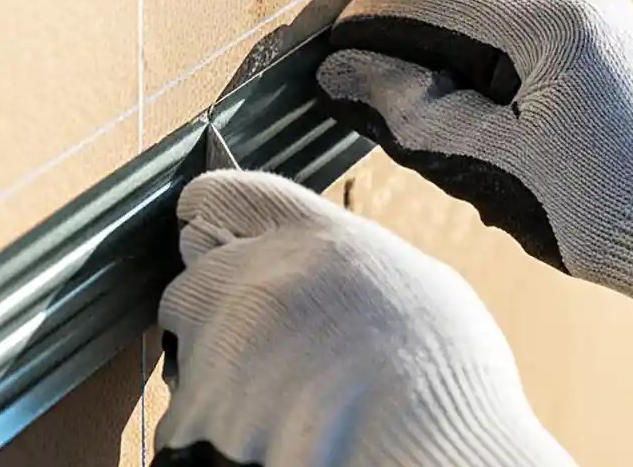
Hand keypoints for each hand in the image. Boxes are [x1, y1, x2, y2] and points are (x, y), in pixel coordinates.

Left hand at [155, 170, 572, 466]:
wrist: (429, 463)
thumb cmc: (446, 383)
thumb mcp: (418, 287)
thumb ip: (348, 262)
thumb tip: (322, 264)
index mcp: (309, 238)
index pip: (222, 193)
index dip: (215, 215)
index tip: (215, 231)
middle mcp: (250, 280)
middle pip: (195, 275)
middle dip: (215, 302)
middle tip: (263, 337)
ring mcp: (214, 348)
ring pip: (189, 348)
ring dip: (219, 368)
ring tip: (283, 400)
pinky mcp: (191, 415)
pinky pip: (186, 411)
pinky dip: (216, 424)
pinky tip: (271, 435)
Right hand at [316, 0, 632, 337]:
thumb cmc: (600, 212)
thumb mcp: (485, 165)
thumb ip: (404, 107)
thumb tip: (338, 70)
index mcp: (549, 22)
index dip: (362, 20)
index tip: (330, 63)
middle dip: (393, 15)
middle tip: (364, 75)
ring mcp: (590, 5)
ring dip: (431, 27)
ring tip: (416, 96)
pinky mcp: (596, 27)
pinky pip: (511, 9)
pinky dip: (470, 39)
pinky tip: (463, 96)